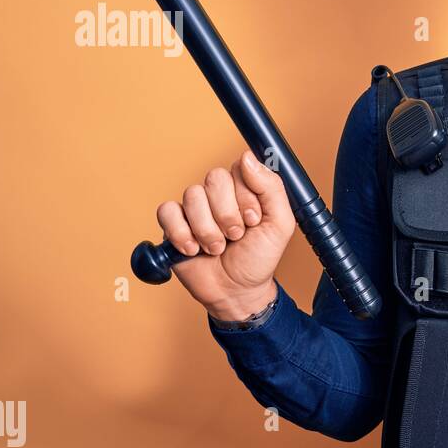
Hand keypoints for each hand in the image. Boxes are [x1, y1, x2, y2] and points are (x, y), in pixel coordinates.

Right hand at [154, 149, 294, 318]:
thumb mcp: (280, 224)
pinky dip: (182, 233)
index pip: (239, 169)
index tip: (254, 220)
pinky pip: (167, 211)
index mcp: (244, 189)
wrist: (238, 291)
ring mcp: (195, 208)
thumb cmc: (259, 257)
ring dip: (208, 230)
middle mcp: (218, 194)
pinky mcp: (173, 224)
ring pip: (192, 195)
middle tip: (236, 236)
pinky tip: (194, 249)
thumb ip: (271, 187)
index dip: (245, 197)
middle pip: (214, 179)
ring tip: (217, 248)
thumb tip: (247, 157)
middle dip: (228, 215)